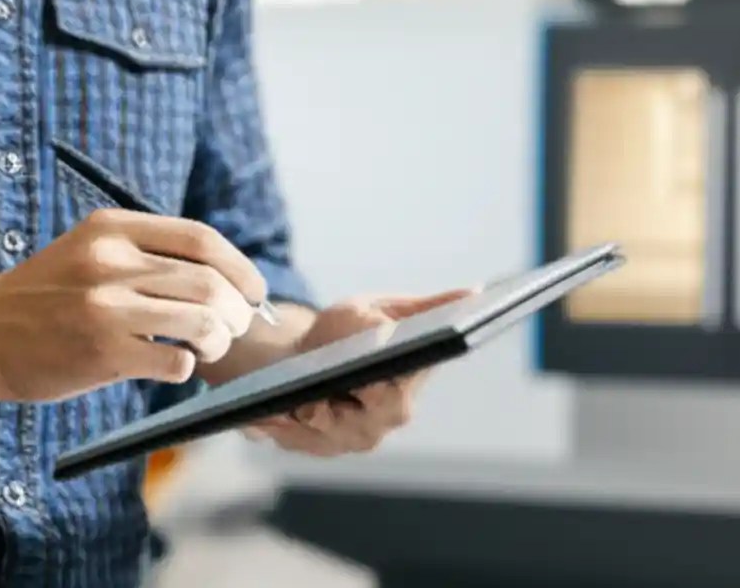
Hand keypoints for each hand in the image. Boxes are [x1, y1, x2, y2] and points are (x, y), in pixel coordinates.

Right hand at [0, 208, 266, 401]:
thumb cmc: (46, 296)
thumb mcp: (92, 250)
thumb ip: (149, 255)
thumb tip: (228, 280)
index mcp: (113, 227)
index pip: (202, 239)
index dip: (240, 267)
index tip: (253, 291)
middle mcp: (110, 261)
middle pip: (210, 283)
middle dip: (236, 312)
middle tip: (232, 329)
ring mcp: (105, 307)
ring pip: (202, 321)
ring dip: (218, 341)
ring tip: (207, 349)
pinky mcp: (101, 351)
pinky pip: (176, 362)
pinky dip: (186, 368)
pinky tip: (171, 367)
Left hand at [244, 288, 471, 455]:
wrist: (302, 351)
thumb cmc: (347, 330)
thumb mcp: (382, 310)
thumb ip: (426, 308)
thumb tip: (477, 292)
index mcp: (402, 391)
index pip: (395, 397)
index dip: (380, 390)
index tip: (363, 380)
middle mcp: (379, 425)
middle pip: (357, 426)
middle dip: (332, 410)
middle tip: (310, 398)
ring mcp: (344, 441)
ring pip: (320, 434)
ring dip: (300, 418)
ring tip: (282, 403)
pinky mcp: (311, 447)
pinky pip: (292, 439)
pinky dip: (279, 425)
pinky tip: (262, 413)